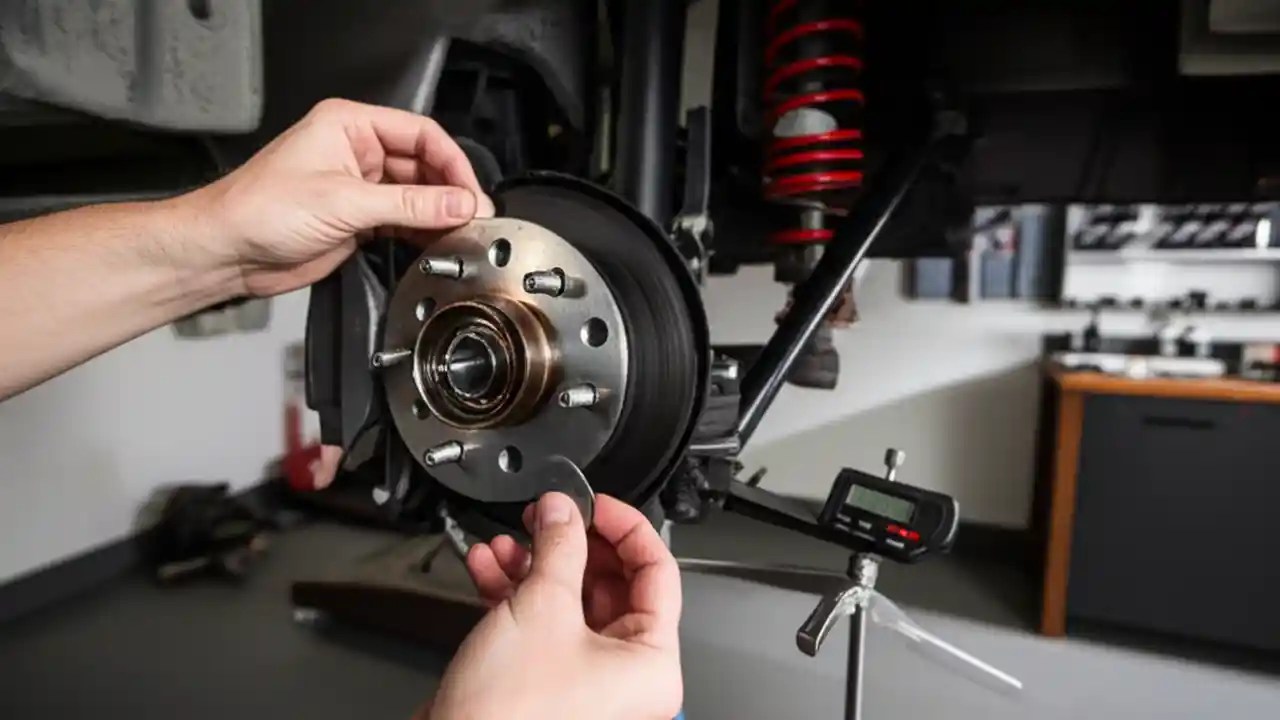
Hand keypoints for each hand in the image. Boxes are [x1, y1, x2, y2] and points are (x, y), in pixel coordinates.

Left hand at [183, 98, 494, 297]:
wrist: (226, 252)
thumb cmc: (259, 210)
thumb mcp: (344, 202)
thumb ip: (409, 205)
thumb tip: (458, 203)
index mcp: (349, 126)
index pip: (420, 134)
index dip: (451, 162)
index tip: (471, 191)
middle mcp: (356, 152)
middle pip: (423, 166)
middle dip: (449, 192)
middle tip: (473, 218)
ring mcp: (358, 187)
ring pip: (416, 197)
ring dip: (438, 215)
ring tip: (461, 234)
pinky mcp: (357, 220)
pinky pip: (402, 222)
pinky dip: (422, 233)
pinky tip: (438, 243)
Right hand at [429, 493, 683, 719]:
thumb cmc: (511, 716)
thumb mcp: (542, 608)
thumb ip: (558, 547)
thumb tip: (564, 511)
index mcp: (651, 663)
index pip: (658, 572)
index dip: (626, 528)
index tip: (595, 503)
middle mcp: (626, 675)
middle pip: (610, 583)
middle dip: (571, 544)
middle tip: (548, 514)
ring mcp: (585, 679)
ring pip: (569, 600)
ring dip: (535, 564)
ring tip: (510, 539)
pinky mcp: (545, 680)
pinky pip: (541, 622)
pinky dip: (516, 591)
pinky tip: (490, 567)